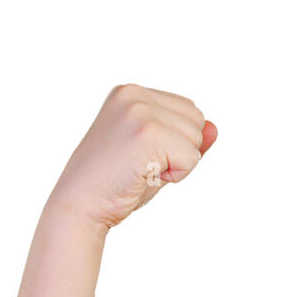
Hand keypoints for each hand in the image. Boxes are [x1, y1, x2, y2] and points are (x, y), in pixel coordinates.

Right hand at [46, 83, 216, 233]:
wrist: (82, 204)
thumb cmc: (118, 183)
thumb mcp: (157, 155)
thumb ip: (186, 139)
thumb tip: (214, 128)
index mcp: (132, 93)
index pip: (190, 112)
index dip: (177, 143)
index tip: (143, 155)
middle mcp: (134, 94)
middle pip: (197, 121)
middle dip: (181, 151)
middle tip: (143, 164)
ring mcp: (139, 110)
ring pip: (197, 140)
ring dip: (178, 165)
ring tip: (142, 169)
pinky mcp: (147, 132)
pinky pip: (192, 159)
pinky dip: (177, 176)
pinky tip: (145, 176)